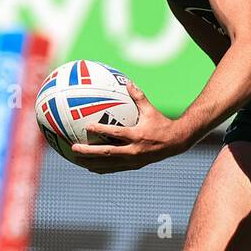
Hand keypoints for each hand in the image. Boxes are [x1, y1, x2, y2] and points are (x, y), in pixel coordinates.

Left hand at [69, 83, 189, 173]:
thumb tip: (128, 83)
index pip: (116, 134)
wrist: (176, 142)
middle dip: (90, 152)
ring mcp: (134, 160)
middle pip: (108, 153)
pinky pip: (115, 168)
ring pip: (109, 164)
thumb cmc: (162, 123)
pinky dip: (102, 168)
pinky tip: (91, 167)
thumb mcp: (151, 110)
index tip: (87, 127)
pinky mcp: (134, 166)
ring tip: (77, 160)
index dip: (102, 131)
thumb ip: (139, 97)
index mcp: (137, 136)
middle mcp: (134, 150)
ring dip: (92, 162)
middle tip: (74, 148)